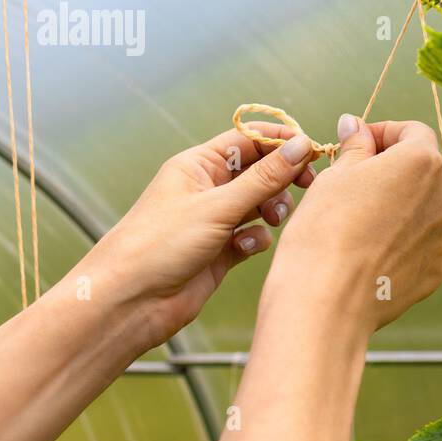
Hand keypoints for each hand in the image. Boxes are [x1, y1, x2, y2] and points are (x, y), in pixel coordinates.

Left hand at [86, 122, 318, 348]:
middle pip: (260, 170)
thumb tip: (301, 146)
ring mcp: (215, 220)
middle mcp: (208, 189)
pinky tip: (245, 249)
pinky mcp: (222, 251)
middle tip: (306, 185)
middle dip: (282, 178)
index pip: (249, 139)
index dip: (281, 142)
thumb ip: (264, 178)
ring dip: (273, 209)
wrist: (130, 301)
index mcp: (199, 165)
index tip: (311, 151)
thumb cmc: (159, 244)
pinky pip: (254, 235)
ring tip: (272, 220)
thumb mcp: (218, 206)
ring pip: (261, 204)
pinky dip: (257, 239)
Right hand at [262, 114, 441, 332]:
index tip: (357, 143)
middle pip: (421, 171)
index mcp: (423, 163)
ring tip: (356, 222)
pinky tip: (367, 252)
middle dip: (391, 170)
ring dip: (396, 207)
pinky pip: (419, 245)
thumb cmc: (326, 229)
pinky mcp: (435, 271)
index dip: (383, 133)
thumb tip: (357, 127)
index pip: (412, 132)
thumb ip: (356, 147)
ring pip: (421, 210)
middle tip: (351, 181)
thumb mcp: (335, 175)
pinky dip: (399, 241)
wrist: (329, 300)